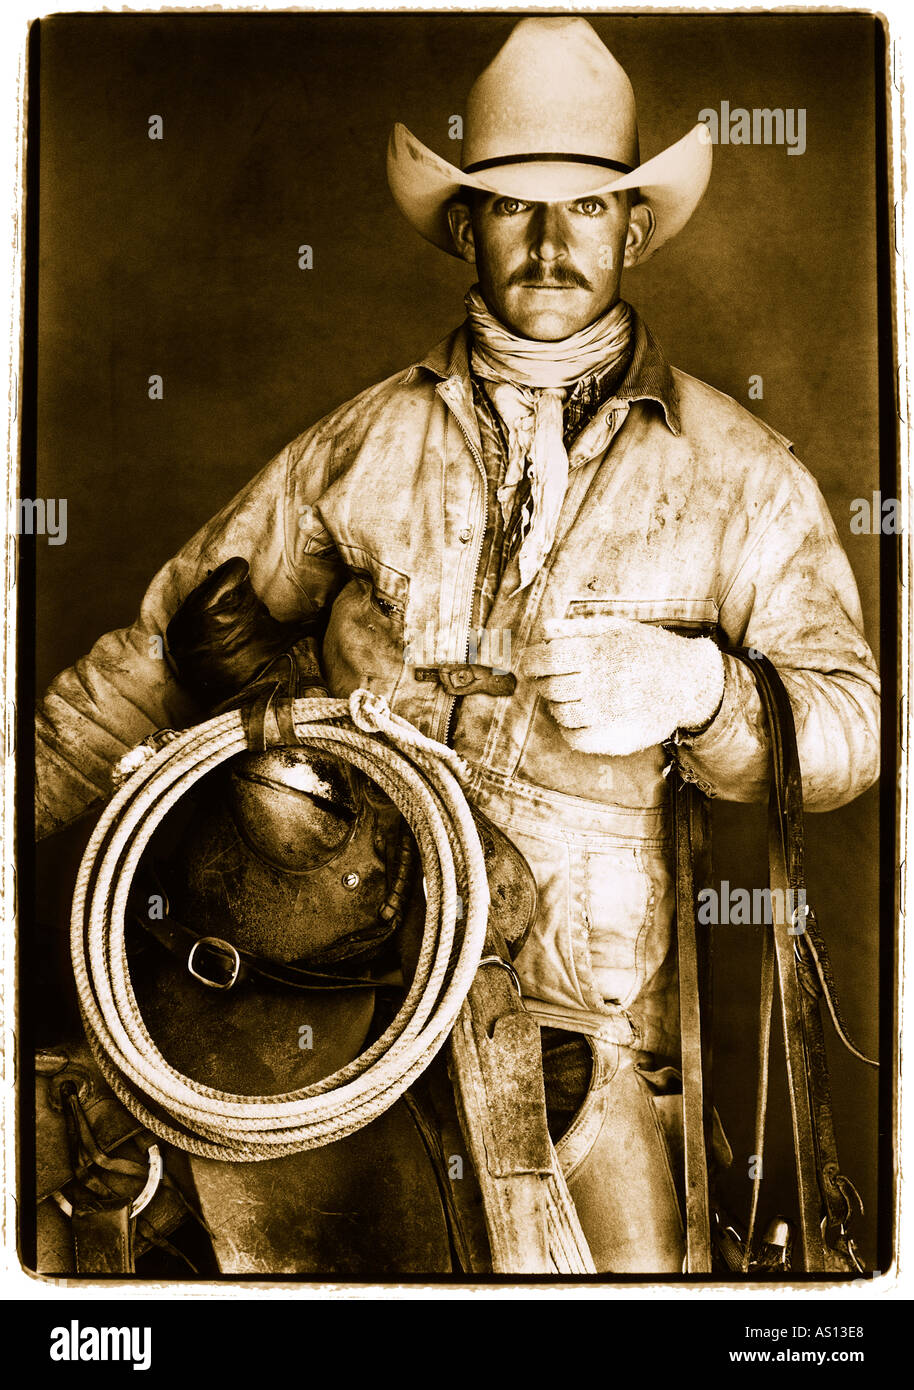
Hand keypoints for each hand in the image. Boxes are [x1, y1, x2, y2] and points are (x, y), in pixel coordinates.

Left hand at [521, 614, 724, 756]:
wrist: (690, 681)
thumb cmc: (649, 650)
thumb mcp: (618, 628)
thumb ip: (578, 629)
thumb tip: (544, 630)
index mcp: (600, 653)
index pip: (547, 659)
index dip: (531, 661)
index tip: (531, 664)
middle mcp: (603, 683)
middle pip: (551, 687)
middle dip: (544, 682)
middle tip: (553, 680)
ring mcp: (609, 714)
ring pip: (561, 714)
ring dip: (557, 705)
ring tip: (570, 697)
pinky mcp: (617, 737)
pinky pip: (575, 739)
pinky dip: (568, 729)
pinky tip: (578, 718)